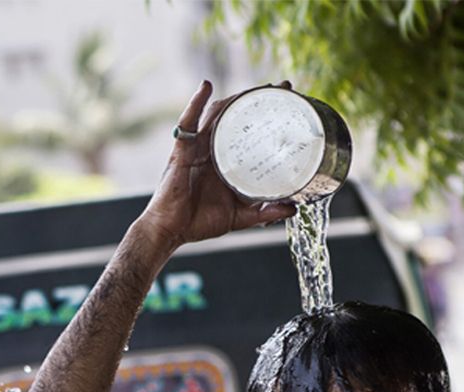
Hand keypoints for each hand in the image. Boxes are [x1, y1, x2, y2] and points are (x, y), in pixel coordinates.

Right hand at [136, 81, 295, 252]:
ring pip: (217, 115)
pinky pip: (188, 123)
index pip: (250, 131)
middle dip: (258, 100)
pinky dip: (196, 103)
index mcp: (226, 163)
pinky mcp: (181, 152)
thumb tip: (293, 208)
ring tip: (256, 88)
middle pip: (236, 117)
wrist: (171, 232)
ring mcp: (197, 149)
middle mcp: (212, 151)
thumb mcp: (239, 217)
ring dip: (235, 98)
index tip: (291, 102)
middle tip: (283, 87)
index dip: (268, 116)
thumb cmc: (198, 223)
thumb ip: (264, 212)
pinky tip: (206, 87)